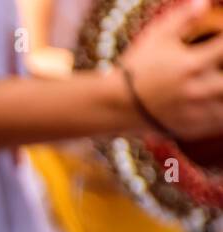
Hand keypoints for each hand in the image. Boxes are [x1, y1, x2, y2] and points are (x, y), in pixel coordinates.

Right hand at [120, 0, 222, 139]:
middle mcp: (198, 89)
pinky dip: (219, 111)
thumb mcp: (156, 37)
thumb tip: (204, 2)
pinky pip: (218, 122)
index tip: (221, 42)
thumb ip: (183, 18)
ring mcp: (195, 111)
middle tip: (219, 66)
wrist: (112, 105)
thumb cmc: (135, 67)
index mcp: (193, 64)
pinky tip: (213, 101)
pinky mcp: (190, 127)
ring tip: (215, 84)